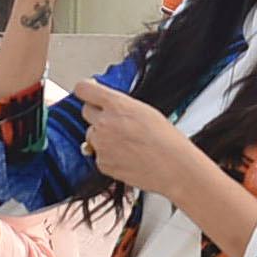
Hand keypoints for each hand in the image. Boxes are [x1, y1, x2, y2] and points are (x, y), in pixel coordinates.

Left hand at [74, 80, 187, 194]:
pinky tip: (127, 157)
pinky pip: (98, 155)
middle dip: (97, 115)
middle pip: (86, 112)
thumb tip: (111, 105)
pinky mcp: (101, 163)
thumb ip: (121, 105)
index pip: (83, 89)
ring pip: (91, 136)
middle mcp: (104, 123)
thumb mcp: (145, 110)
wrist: (173, 167)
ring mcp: (100, 144)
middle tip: (114, 122)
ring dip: (103, 138)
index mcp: (116, 105)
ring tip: (127, 144)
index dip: (86, 89)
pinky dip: (108, 156)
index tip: (89, 91)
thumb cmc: (166, 140)